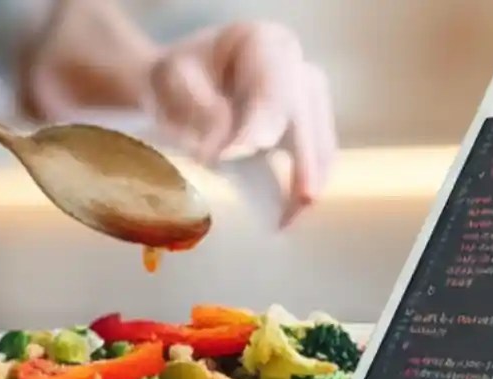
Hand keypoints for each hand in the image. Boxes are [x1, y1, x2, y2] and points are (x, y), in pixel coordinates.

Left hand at [145, 22, 336, 227]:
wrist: (184, 84)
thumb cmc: (176, 79)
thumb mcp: (171, 81)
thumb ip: (196, 106)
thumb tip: (228, 148)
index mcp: (262, 43)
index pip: (272, 87)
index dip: (261, 124)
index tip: (237, 156)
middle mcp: (296, 66)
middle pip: (308, 117)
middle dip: (304, 163)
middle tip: (296, 204)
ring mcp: (308, 99)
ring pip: (321, 143)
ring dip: (308, 184)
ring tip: (287, 221)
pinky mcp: (309, 129)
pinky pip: (317, 161)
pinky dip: (304, 188)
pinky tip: (288, 214)